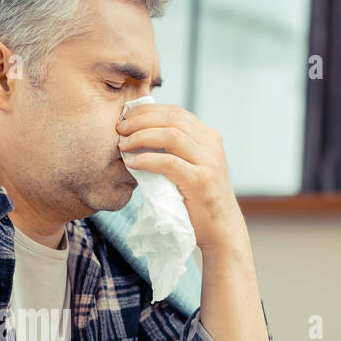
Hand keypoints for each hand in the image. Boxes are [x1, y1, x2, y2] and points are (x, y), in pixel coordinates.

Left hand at [116, 102, 248, 257]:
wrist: (221, 229)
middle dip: (140, 119)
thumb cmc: (199, 200)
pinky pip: (168, 162)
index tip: (126, 116)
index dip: (148, 111)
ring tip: (122, 144)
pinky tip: (131, 163)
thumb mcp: (192, 166)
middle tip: (119, 127)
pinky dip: (146, 160)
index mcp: (208, 137)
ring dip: (141, 136)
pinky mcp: (200, 181)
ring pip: (171, 135)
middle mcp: (211, 144)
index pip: (175, 112)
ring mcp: (208, 162)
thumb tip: (140, 135)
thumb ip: (177, 150)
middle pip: (172, 118)